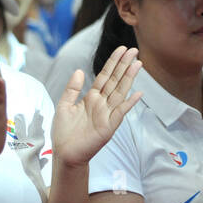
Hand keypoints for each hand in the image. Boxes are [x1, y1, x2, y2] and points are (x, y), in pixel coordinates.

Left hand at [52, 45, 142, 166]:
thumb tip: (79, 70)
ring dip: (129, 78)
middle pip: (116, 80)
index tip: (122, 49)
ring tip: (138, 64)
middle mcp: (101, 103)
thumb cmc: (64, 132)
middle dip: (124, 65)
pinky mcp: (109, 126)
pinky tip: (138, 93)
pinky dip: (129, 103)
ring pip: (120, 92)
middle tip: (134, 50)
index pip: (105, 76)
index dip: (113, 63)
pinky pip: (120, 112)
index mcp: (91, 98)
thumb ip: (72, 89)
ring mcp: (107, 114)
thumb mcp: (64, 105)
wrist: (65, 153)